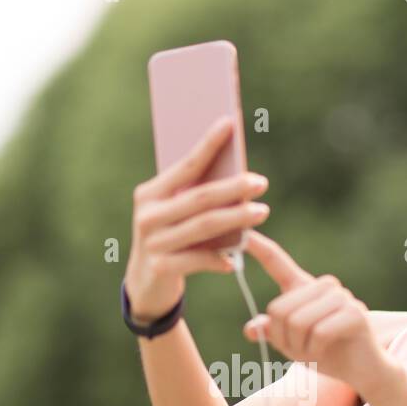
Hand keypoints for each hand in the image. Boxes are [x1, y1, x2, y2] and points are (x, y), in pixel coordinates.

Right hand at [123, 115, 270, 321]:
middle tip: (260, 183)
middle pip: (199, 197)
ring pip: (203, 227)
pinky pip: (198, 260)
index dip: (208, 144)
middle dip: (233, 188)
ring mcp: (153, 243)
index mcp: (149, 194)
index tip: (231, 123)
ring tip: (261, 211)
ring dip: (236, 218)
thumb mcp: (173, 213)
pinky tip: (235, 259)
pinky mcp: (161, 267)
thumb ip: (193, 195)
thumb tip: (234, 171)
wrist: (145, 282)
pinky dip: (219, 258)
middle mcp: (148, 216)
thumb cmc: (169, 236)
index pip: (185, 166)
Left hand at [240, 229, 391, 396]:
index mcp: (304, 287)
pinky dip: (315, 350)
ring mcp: (341, 296)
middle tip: (300, 351)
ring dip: (299, 347)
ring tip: (313, 351)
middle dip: (283, 339)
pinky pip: (318, 333)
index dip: (259, 247)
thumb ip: (272, 332)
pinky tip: (325, 351)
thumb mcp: (291, 343)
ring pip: (296, 322)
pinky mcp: (354, 313)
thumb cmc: (326, 353)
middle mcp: (323, 285)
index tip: (242, 233)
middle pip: (278, 310)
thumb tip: (251, 329)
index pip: (277, 262)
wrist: (361, 370)